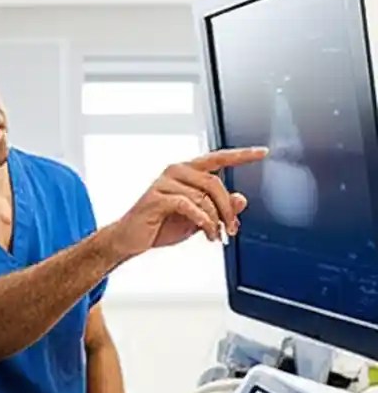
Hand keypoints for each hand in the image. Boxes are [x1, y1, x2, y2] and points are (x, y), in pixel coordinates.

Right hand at [108, 146, 266, 257]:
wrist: (130, 239)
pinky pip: (189, 205)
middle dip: (227, 208)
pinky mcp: (157, 197)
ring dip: (216, 220)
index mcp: (186, 172)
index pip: (217, 158)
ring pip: (204, 196)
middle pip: (214, 182)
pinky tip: (206, 232)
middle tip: (232, 228)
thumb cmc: (160, 225)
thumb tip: (241, 199)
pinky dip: (203, 221)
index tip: (262, 152)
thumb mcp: (198, 218)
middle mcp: (176, 172)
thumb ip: (219, 208)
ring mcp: (164, 183)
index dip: (241, 155)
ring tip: (216, 235)